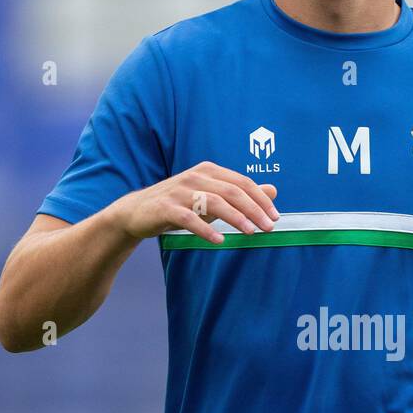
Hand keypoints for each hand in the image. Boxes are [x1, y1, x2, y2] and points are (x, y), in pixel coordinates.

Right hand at [109, 161, 278, 243]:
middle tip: (268, 227)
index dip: (261, 199)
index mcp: (208, 171)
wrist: (137, 212)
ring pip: (213, 202)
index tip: (275, 217)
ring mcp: (179, 191)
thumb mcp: (212, 197)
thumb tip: (274, 190)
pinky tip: (219, 241)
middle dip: (253, 209)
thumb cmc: (179, 204)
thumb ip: (241, 194)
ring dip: (235, 218)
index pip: (242, 182)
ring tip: (250, 232)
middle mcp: (195, 176)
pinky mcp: (165, 207)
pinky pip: (189, 218)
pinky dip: (205, 230)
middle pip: (231, 191)